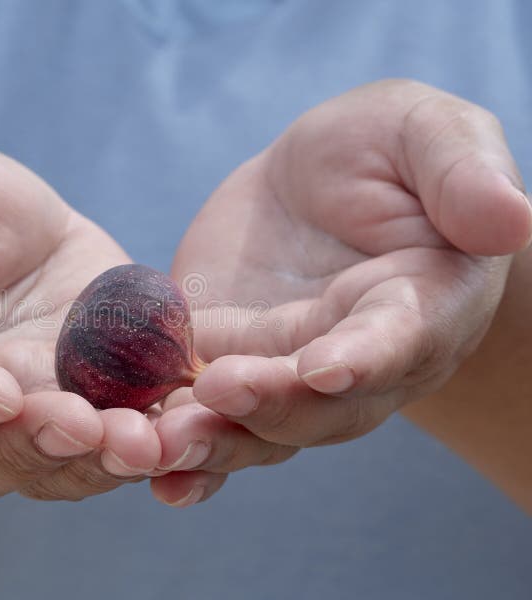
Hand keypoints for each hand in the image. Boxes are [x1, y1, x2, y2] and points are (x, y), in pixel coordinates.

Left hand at [150, 79, 531, 505]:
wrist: (316, 187)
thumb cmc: (385, 155)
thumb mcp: (425, 136)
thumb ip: (461, 173)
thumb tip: (511, 217)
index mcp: (418, 304)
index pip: (399, 341)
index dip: (365, 358)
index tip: (325, 367)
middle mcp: (356, 361)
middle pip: (320, 405)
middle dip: (271, 405)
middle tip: (220, 390)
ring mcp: (286, 373)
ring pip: (257, 427)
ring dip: (215, 442)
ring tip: (165, 445)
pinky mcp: (228, 367)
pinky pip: (208, 418)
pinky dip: (180, 447)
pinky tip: (146, 465)